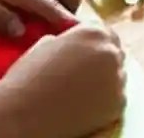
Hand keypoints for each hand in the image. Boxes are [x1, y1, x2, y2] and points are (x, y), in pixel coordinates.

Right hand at [0, 25, 126, 137]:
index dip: (92, 42)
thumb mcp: (46, 43)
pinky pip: (116, 97)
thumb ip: (69, 40)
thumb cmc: (29, 76)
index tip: (84, 51)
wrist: (24, 112)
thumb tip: (74, 45)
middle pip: (114, 52)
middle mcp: (110, 52)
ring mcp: (118, 79)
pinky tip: (83, 103)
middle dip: (102, 59)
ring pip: (117, 75)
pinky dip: (104, 100)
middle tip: (83, 72)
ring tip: (80, 89)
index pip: (104, 31)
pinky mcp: (118, 104)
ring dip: (104, 79)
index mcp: (93, 32)